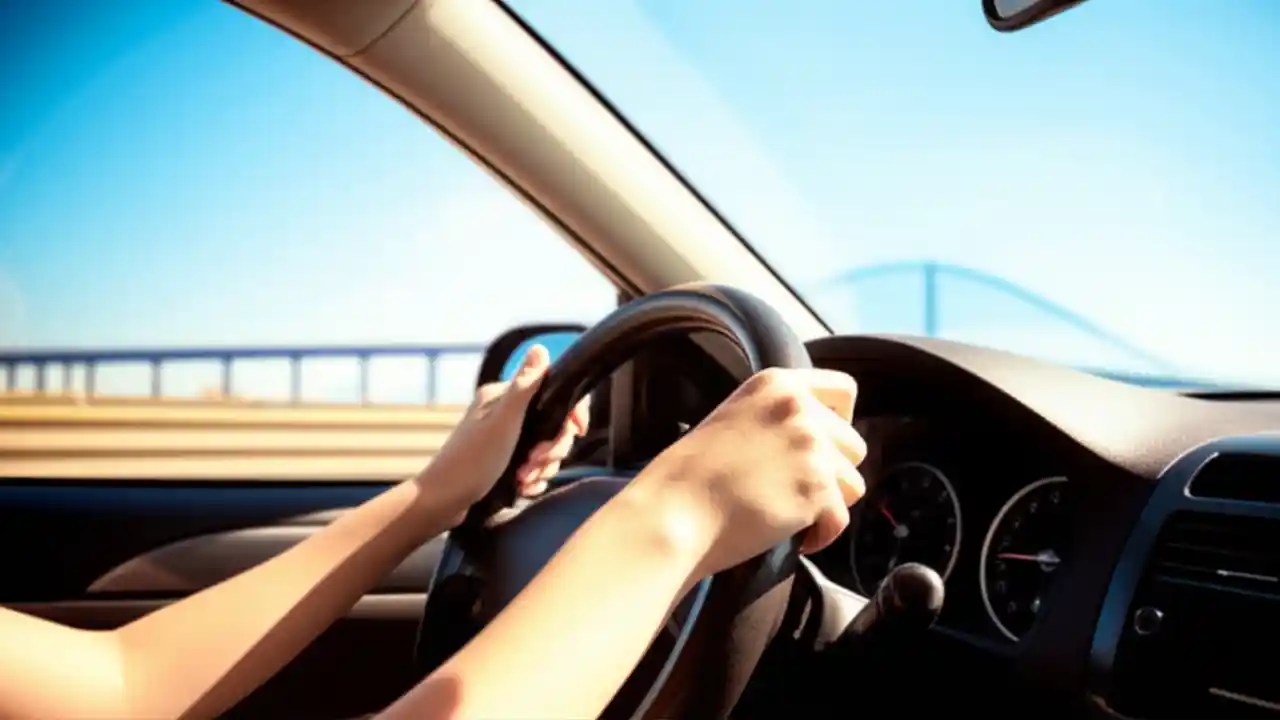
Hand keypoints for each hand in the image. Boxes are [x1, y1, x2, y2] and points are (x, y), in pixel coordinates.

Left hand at [420, 345, 588, 523]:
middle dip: (552, 448)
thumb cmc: (471, 461)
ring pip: (546, 449)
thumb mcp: (503, 421)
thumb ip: (524, 386)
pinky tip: (522, 487)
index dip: (571, 412)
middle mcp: (504, 413)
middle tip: (535, 462)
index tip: (577, 431)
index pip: (553, 392)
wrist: (444, 501)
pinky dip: (533, 478)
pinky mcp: (505, 460)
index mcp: (503, 397)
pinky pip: (535, 467)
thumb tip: (540, 349)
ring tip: (523, 479)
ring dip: (542, 467)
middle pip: (554, 425)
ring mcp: (505, 438)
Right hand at [625, 367, 866, 577]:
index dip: (839, 424)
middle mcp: (800, 409)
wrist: (675, 511)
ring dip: (828, 504)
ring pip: (854, 484)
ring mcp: (811, 448)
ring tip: (790, 513)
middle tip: (793, 489)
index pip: (844, 390)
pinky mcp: (816, 488)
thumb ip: (778, 417)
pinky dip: (821, 535)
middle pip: (854, 444)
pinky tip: (791, 536)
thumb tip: (817, 439)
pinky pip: (840, 520)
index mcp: (778, 383)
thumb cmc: (692, 476)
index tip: (818, 447)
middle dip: (832, 472)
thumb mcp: (735, 418)